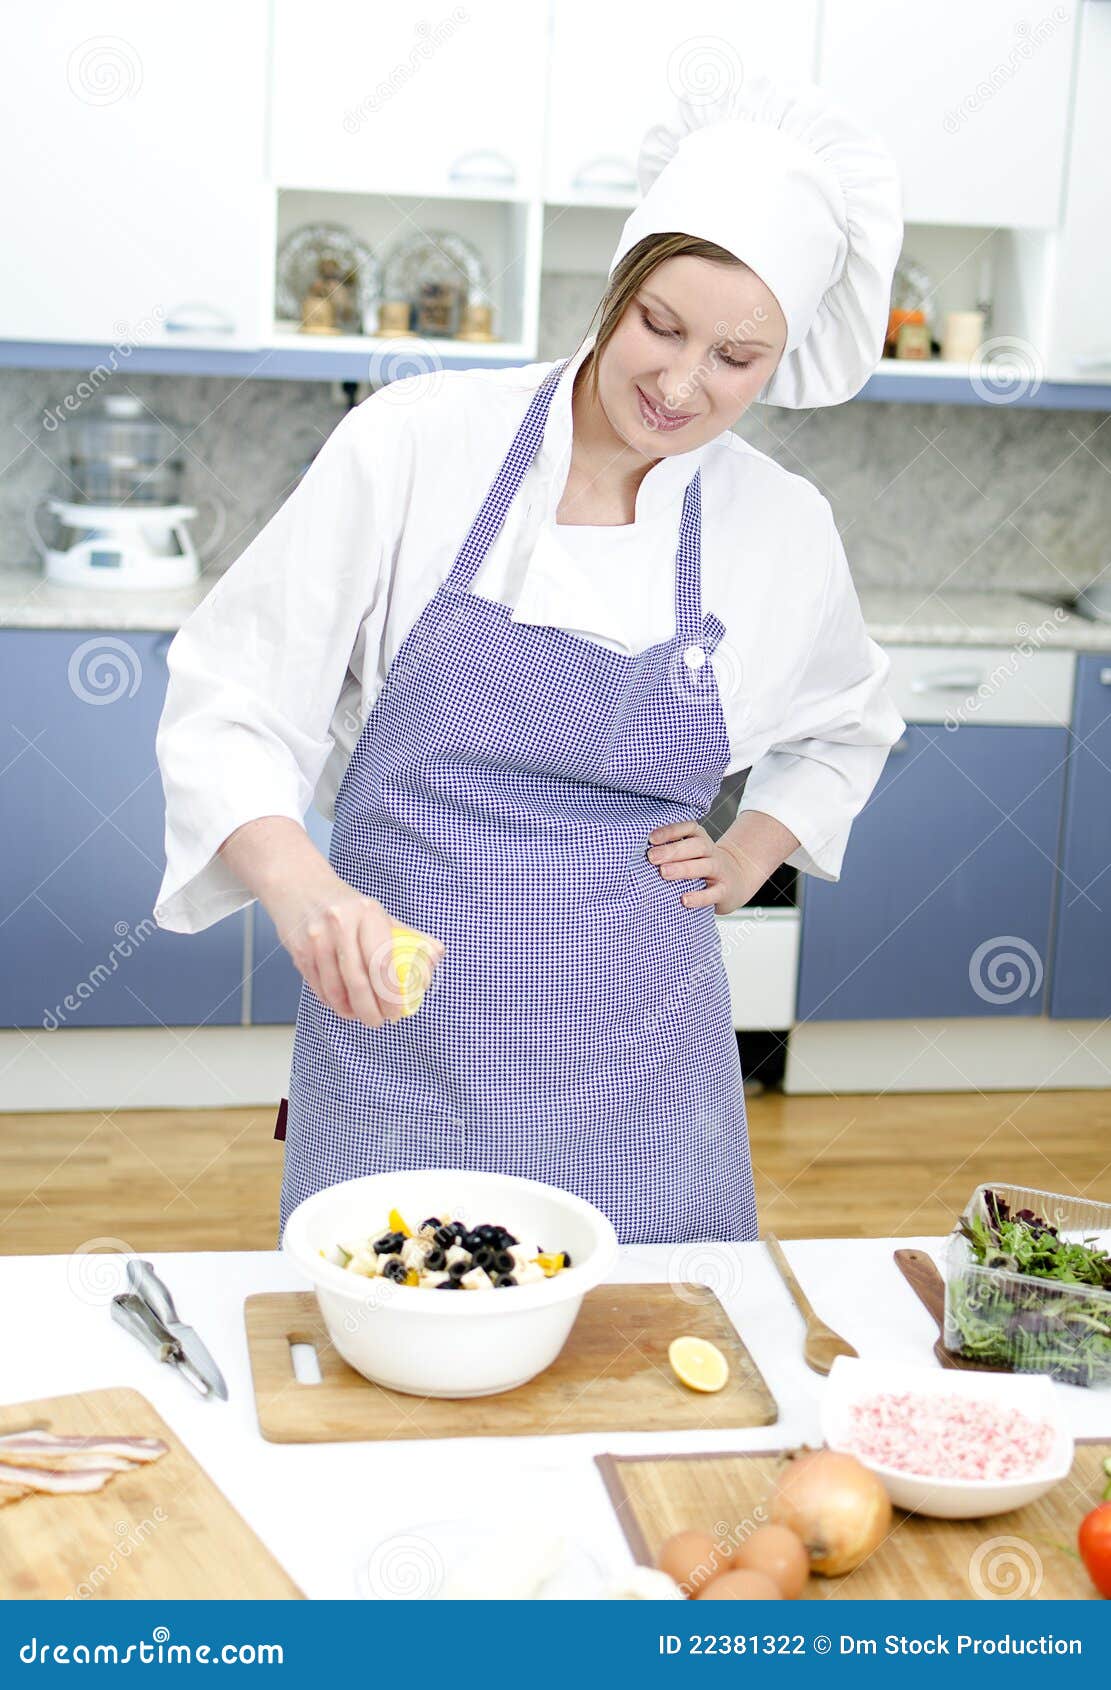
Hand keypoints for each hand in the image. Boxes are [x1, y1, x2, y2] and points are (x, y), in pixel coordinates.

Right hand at [268, 877, 444, 1026]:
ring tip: (360, 1016)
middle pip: (359, 980)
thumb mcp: (377, 912)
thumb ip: (407, 935)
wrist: (298, 884)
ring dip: (349, 1010)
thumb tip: (436, 955)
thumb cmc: (346, 905)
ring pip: (335, 988)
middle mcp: (341, 924)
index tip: (397, 1012)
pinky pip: (318, 986)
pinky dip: (331, 1002)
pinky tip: (341, 1005)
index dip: (391, 994)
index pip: (384, 961)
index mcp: (368, 913)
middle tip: (379, 1022)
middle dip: (371, 1010)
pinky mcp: (298, 950)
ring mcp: (317, 938)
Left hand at [646, 821, 763, 914]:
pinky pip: (713, 893)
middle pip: (695, 846)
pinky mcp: (725, 891)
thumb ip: (671, 850)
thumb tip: (637, 852)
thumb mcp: (690, 853)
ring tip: (664, 873)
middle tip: (652, 857)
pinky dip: (699, 897)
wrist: (737, 879)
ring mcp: (720, 871)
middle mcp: (711, 852)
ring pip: (705, 866)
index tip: (650, 838)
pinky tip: (684, 900)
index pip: (688, 828)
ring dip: (684, 869)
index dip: (670, 831)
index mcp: (700, 839)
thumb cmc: (702, 865)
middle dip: (672, 850)